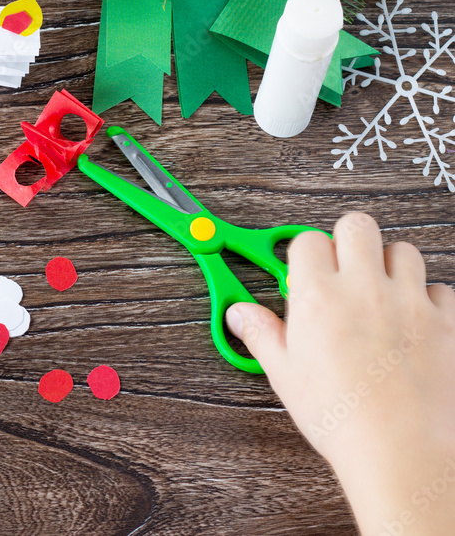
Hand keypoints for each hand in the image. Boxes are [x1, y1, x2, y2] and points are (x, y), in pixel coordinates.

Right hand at [227, 213, 454, 534]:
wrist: (398, 449)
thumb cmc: (339, 415)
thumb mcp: (283, 374)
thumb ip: (261, 335)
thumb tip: (240, 315)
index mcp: (318, 296)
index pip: (308, 240)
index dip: (304, 254)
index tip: (305, 274)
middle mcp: (364, 288)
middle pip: (358, 225)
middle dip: (348, 240)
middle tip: (343, 268)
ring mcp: (409, 301)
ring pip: (404, 250)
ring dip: (389, 264)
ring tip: (378, 292)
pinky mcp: (445, 321)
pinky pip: (440, 289)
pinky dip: (426, 298)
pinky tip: (412, 321)